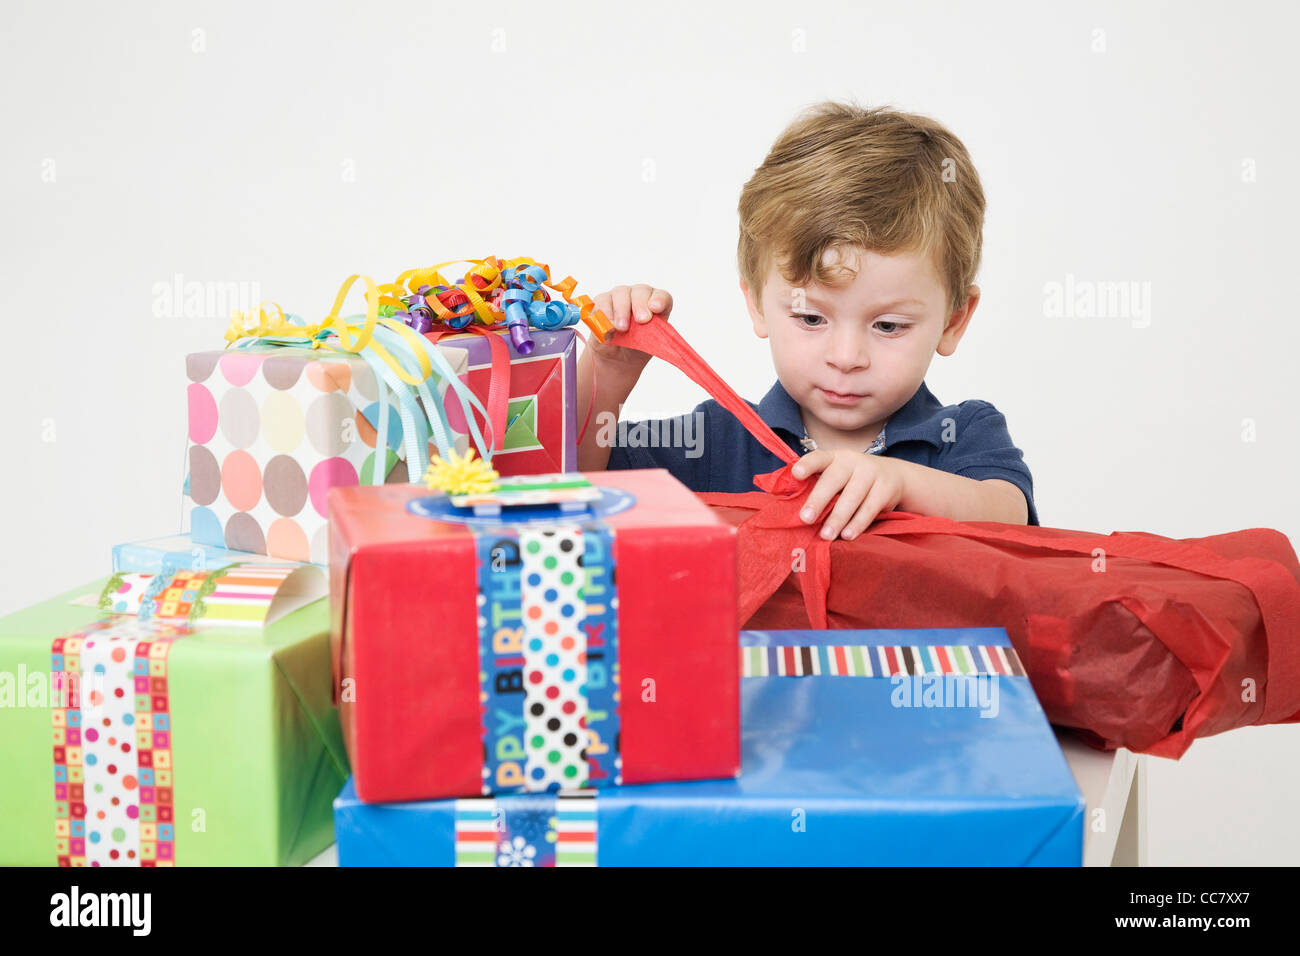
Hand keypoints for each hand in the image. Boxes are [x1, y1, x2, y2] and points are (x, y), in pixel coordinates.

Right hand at [587, 284, 672, 377]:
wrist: (617, 357)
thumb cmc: (637, 347)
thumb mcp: (648, 345)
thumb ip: (651, 337)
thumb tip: (648, 331)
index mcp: (655, 305)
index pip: (662, 297)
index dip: (660, 300)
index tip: (656, 309)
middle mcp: (638, 296)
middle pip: (641, 291)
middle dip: (640, 305)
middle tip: (641, 320)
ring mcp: (619, 296)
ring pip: (620, 293)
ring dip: (621, 310)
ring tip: (621, 328)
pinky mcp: (602, 301)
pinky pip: (601, 301)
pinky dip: (604, 314)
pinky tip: (608, 327)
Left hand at [792, 450, 908, 539]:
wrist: (895, 476)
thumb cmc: (853, 480)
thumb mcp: (837, 475)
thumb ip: (817, 485)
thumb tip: (786, 506)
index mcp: (834, 458)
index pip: (818, 458)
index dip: (807, 465)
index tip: (796, 474)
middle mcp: (852, 462)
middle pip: (834, 479)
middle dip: (819, 499)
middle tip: (806, 518)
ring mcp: (870, 473)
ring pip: (852, 496)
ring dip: (838, 517)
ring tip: (826, 535)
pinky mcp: (885, 489)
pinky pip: (870, 508)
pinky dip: (858, 523)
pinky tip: (847, 535)